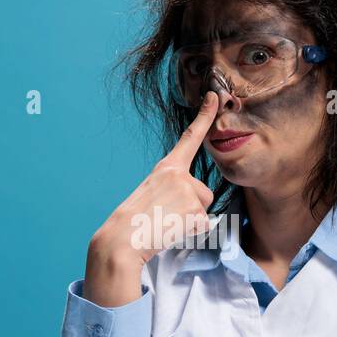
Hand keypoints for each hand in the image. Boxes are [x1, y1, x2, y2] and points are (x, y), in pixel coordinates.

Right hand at [83, 93, 218, 306]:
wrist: (122, 239)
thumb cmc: (133, 221)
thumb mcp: (151, 194)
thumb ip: (173, 189)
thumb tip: (191, 204)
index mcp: (166, 168)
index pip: (189, 138)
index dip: (204, 116)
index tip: (214, 97)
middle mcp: (179, 175)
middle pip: (203, 192)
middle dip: (192, 207)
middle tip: (166, 216)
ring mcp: (188, 191)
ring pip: (204, 209)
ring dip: (191, 220)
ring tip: (167, 223)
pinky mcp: (194, 209)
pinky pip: (203, 225)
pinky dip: (191, 233)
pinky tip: (171, 231)